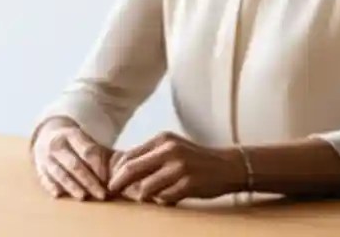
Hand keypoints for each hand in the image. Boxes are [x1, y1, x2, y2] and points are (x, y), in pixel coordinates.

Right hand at [31, 118, 114, 200]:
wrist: (48, 134)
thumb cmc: (75, 144)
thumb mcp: (86, 141)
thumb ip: (100, 154)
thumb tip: (120, 172)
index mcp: (71, 134)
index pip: (88, 151)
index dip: (99, 167)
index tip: (109, 180)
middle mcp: (57, 144)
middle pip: (74, 164)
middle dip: (89, 181)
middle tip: (102, 195)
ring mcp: (46, 156)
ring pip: (59, 173)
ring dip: (72, 186)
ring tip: (83, 197)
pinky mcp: (39, 168)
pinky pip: (44, 178)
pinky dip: (51, 186)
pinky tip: (59, 194)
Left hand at [107, 131, 245, 206]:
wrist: (228, 166)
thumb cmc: (195, 159)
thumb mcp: (172, 148)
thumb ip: (150, 156)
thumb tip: (122, 171)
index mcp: (162, 140)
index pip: (129, 156)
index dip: (117, 172)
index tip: (111, 181)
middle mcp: (169, 150)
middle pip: (132, 170)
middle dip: (119, 183)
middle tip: (113, 192)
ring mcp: (180, 167)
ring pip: (146, 187)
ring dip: (142, 196)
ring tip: (145, 197)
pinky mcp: (189, 183)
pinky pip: (164, 198)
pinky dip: (161, 201)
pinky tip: (166, 198)